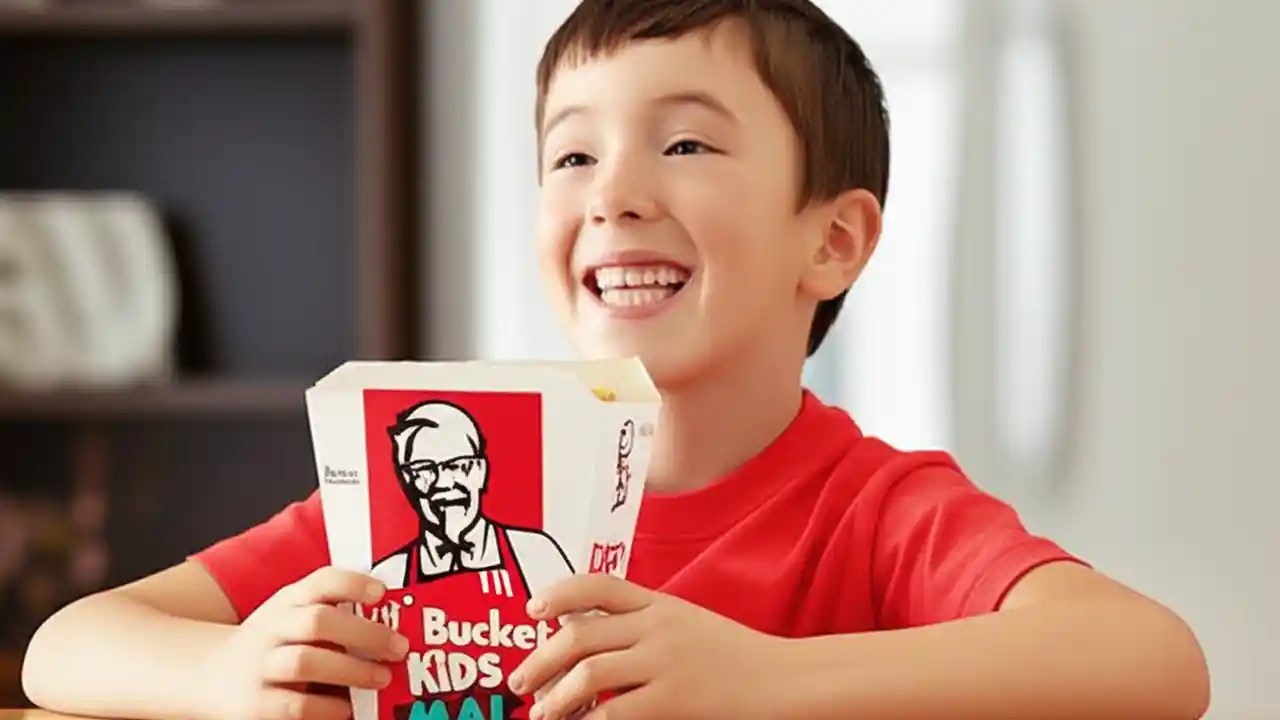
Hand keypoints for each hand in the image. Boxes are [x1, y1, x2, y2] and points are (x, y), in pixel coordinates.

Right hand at [203, 566, 409, 719]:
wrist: (209, 674)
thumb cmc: (272, 645)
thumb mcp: (292, 616)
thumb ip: (331, 614)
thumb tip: (392, 626)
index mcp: (287, 602)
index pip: (320, 582)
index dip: (352, 583)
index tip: (381, 592)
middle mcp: (272, 629)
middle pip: (318, 622)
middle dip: (365, 634)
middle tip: (398, 648)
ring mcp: (261, 667)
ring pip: (305, 662)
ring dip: (350, 671)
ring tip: (381, 678)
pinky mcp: (255, 706)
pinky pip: (295, 706)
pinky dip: (326, 709)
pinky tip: (347, 709)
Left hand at [508, 574, 783, 719]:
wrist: (786, 681)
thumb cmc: (736, 659)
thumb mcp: (690, 626)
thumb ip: (646, 626)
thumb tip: (587, 638)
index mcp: (661, 604)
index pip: (599, 585)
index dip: (560, 593)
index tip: (533, 611)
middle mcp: (658, 627)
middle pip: (580, 634)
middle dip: (540, 660)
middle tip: (520, 684)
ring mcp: (665, 663)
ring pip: (588, 674)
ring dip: (555, 698)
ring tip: (542, 714)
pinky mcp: (674, 699)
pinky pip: (613, 712)